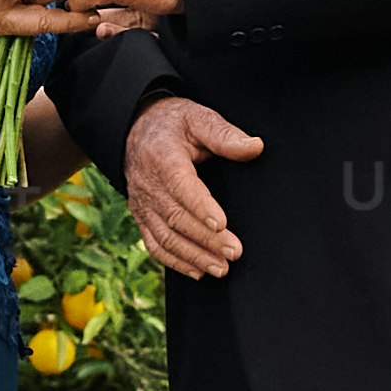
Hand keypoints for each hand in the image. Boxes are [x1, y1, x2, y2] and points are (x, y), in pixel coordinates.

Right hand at [124, 94, 262, 278]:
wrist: (136, 130)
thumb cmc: (173, 124)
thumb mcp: (197, 118)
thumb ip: (224, 134)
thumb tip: (255, 147)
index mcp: (161, 157)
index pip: (180, 185)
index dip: (200, 207)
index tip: (222, 224)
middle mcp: (148, 184)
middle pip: (176, 217)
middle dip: (205, 239)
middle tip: (234, 252)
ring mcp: (142, 204)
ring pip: (165, 237)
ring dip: (193, 256)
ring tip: (221, 269)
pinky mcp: (142, 217)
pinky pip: (155, 245)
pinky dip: (175, 262)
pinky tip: (198, 272)